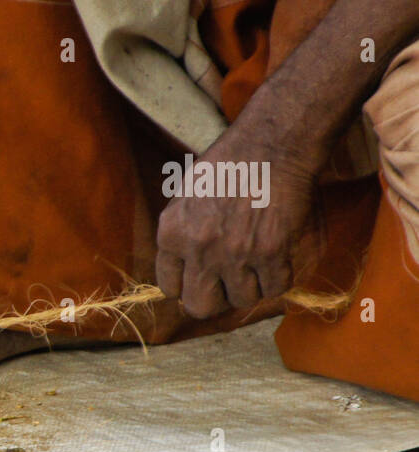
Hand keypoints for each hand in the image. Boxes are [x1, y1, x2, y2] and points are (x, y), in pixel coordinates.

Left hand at [155, 128, 317, 317]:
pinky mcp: (272, 252)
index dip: (187, 286)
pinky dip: (280, 277)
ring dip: (252, 286)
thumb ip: (181, 235)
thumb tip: (184, 271)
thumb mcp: (185, 197)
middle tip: (228, 284)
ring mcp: (236, 253)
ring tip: (258, 261)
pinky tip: (279, 257)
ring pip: (242, 299)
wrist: (271, 145)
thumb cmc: (228, 165)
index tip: (200, 279)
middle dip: (215, 299)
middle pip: (201, 306)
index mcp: (171, 234)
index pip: (169, 287)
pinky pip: (276, 288)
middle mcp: (199, 248)